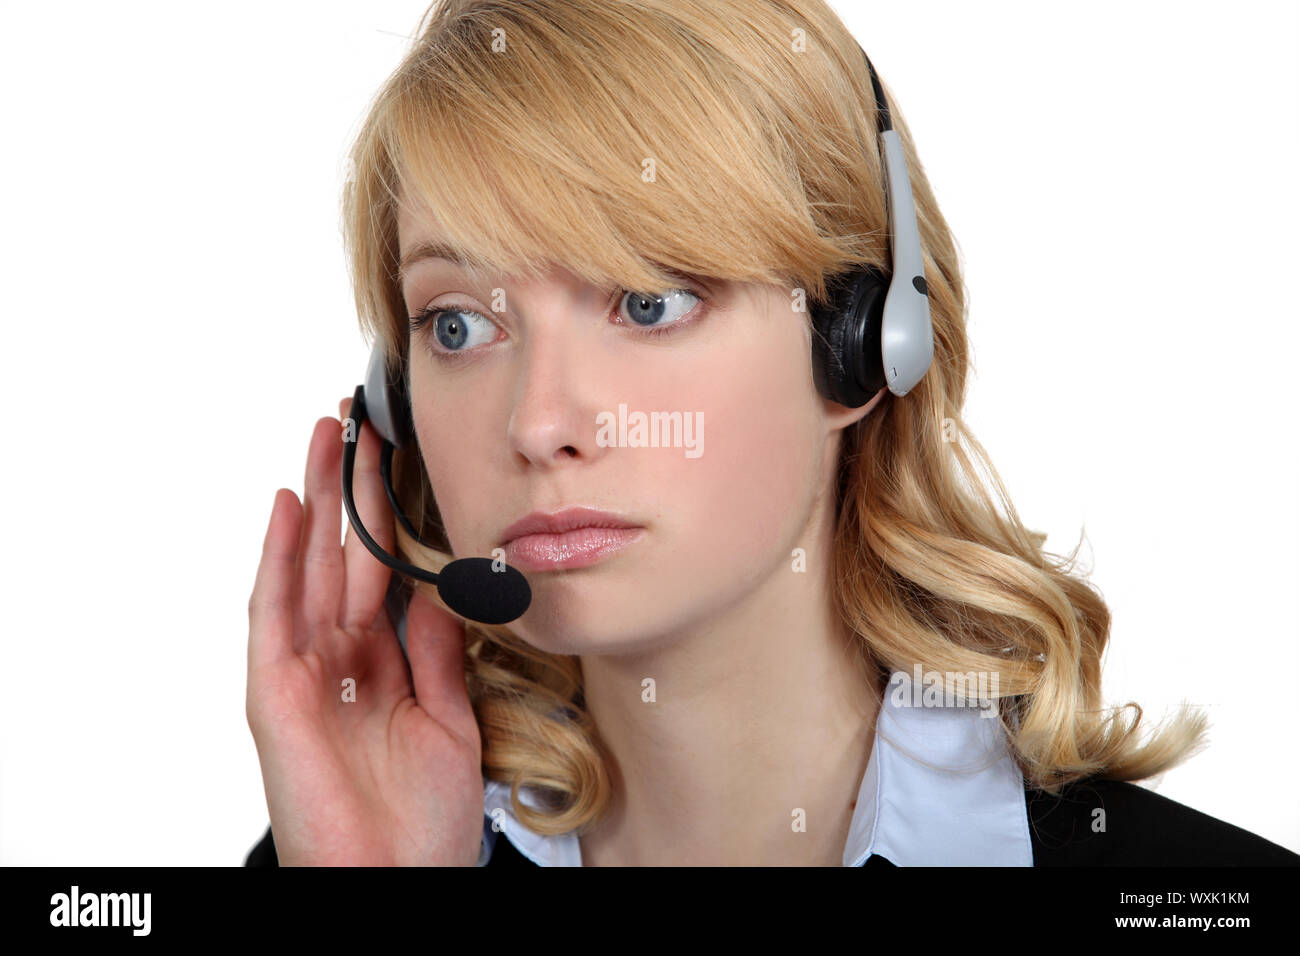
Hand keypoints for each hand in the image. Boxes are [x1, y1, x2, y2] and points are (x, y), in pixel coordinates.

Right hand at [245, 397, 483, 865]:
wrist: (399, 879)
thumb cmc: (423, 817)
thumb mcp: (448, 716)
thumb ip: (436, 650)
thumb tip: (440, 586)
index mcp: (380, 661)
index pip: (382, 570)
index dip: (388, 515)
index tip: (398, 460)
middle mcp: (337, 657)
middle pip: (341, 554)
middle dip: (348, 488)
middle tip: (353, 422)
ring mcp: (303, 669)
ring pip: (306, 566)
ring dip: (314, 500)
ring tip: (323, 437)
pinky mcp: (275, 690)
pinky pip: (275, 612)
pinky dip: (280, 558)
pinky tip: (289, 506)